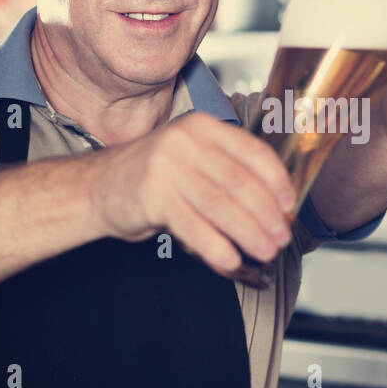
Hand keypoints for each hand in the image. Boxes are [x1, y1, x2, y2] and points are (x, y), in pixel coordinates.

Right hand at [86, 112, 294, 276]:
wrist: (97, 186)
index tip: (289, 206)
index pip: (252, 152)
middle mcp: (185, 141)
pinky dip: (215, 246)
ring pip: (221, 205)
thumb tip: (275, 207)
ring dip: (249, 233)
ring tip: (265, 251)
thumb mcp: (191, 159)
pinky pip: (193, 225)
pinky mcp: (151, 195)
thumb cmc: (154, 177)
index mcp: (202, 127)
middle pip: (240, 182)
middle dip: (267, 215)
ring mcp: (166, 167)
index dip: (276, 181)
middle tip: (281, 237)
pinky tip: (231, 260)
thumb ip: (227, 172)